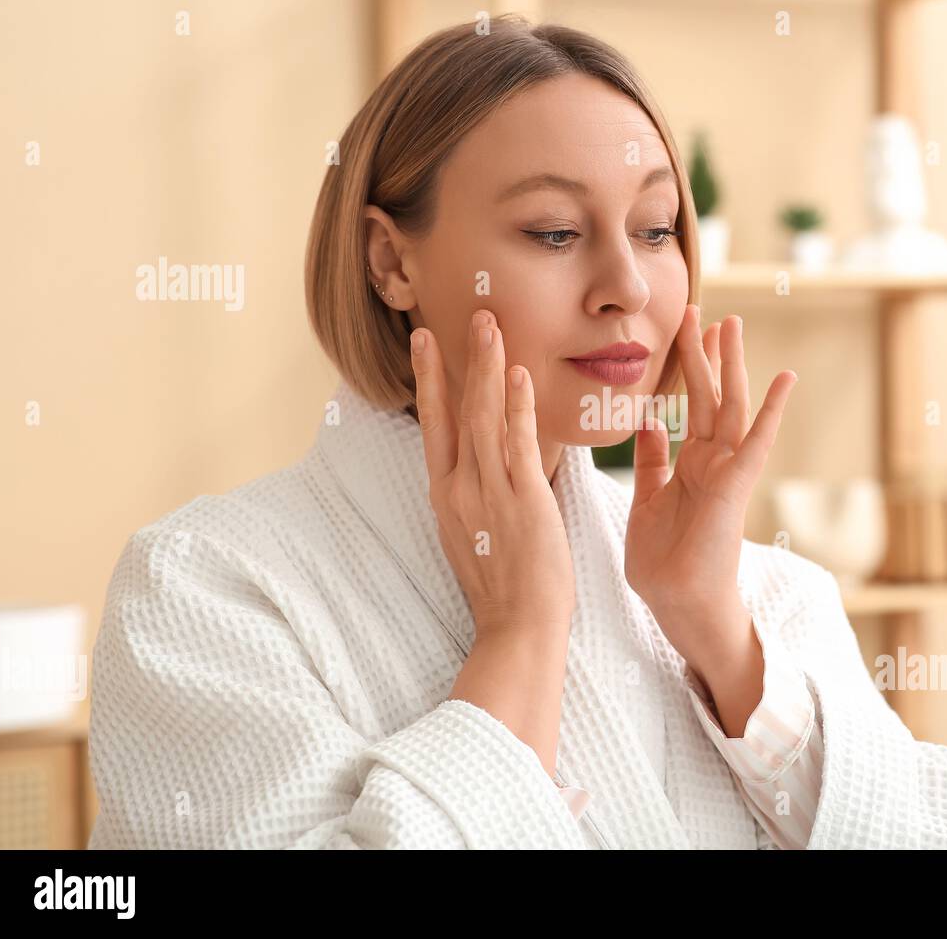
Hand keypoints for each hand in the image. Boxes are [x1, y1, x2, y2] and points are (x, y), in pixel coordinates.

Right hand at [410, 309, 576, 638]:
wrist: (517, 629)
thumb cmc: (505, 591)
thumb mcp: (475, 538)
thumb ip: (476, 499)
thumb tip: (485, 473)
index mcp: (447, 497)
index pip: (434, 427)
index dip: (430, 382)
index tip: (424, 344)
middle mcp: (460, 489)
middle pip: (456, 412)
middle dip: (460, 360)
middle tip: (468, 316)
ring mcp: (489, 493)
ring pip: (483, 418)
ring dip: (487, 368)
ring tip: (490, 325)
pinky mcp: (522, 501)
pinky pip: (517, 444)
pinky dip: (517, 407)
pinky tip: (518, 374)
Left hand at [624, 304, 796, 678]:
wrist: (678, 604)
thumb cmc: (663, 563)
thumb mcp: (646, 501)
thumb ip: (652, 463)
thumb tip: (651, 424)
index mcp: (690, 465)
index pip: (690, 406)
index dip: (689, 368)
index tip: (688, 330)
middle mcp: (711, 463)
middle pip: (710, 397)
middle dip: (707, 354)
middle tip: (705, 311)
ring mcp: (725, 472)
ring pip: (729, 407)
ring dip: (730, 366)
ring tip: (731, 324)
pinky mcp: (735, 486)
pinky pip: (756, 441)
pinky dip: (770, 410)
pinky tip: (784, 377)